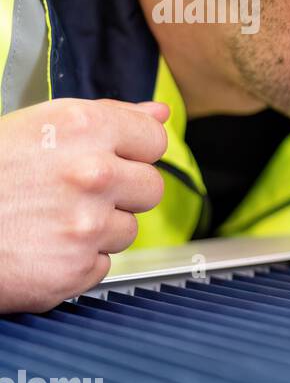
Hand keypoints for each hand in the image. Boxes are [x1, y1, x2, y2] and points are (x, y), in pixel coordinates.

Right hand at [0, 98, 168, 312]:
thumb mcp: (38, 127)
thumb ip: (109, 118)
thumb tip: (157, 113)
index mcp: (83, 127)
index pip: (155, 139)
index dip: (134, 152)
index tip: (113, 158)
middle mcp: (92, 173)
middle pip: (151, 188)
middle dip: (123, 193)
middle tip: (75, 193)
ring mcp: (87, 225)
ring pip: (127, 229)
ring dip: (98, 229)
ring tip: (50, 220)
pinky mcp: (77, 268)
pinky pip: (102, 264)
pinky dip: (77, 261)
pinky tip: (43, 246)